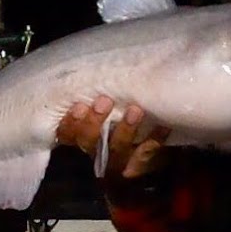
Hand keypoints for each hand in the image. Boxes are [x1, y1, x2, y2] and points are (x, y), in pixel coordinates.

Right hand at [56, 96, 170, 179]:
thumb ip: (101, 96)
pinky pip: (146, 155)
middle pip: (88, 142)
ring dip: (125, 129)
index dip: (70, 123)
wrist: (152, 147)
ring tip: (135, 110)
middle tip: (104, 101)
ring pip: (117, 149)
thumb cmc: (122, 114)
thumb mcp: (108, 106)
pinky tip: (163, 126)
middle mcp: (97, 151)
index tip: (79, 105)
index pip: (67, 133)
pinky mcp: (141, 166)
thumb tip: (97, 65)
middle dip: (94, 122)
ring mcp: (119, 162)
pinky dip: (155, 139)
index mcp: (84, 136)